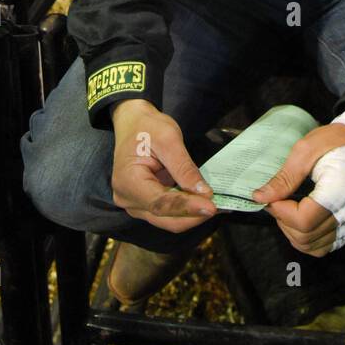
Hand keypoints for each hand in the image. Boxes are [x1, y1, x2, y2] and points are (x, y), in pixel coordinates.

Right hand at [111, 100, 216, 233]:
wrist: (132, 124)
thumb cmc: (147, 127)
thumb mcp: (168, 139)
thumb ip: (184, 168)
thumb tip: (204, 193)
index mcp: (128, 181)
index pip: (160, 203)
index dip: (187, 207)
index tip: (212, 207)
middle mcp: (127, 198)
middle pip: (163, 218)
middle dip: (192, 215)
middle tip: (218, 206)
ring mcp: (133, 204)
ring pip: (166, 220)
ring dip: (190, 215)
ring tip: (214, 205)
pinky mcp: (143, 204)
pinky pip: (165, 213)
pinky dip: (184, 210)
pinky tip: (201, 202)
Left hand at [251, 123, 344, 257]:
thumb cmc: (333, 141)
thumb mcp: (305, 150)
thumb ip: (284, 178)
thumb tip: (260, 198)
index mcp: (339, 192)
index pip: (303, 221)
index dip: (281, 212)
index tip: (272, 197)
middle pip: (305, 236)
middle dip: (283, 220)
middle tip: (278, 200)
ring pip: (312, 246)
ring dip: (292, 231)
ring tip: (288, 208)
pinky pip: (323, 247)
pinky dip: (306, 239)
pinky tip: (300, 220)